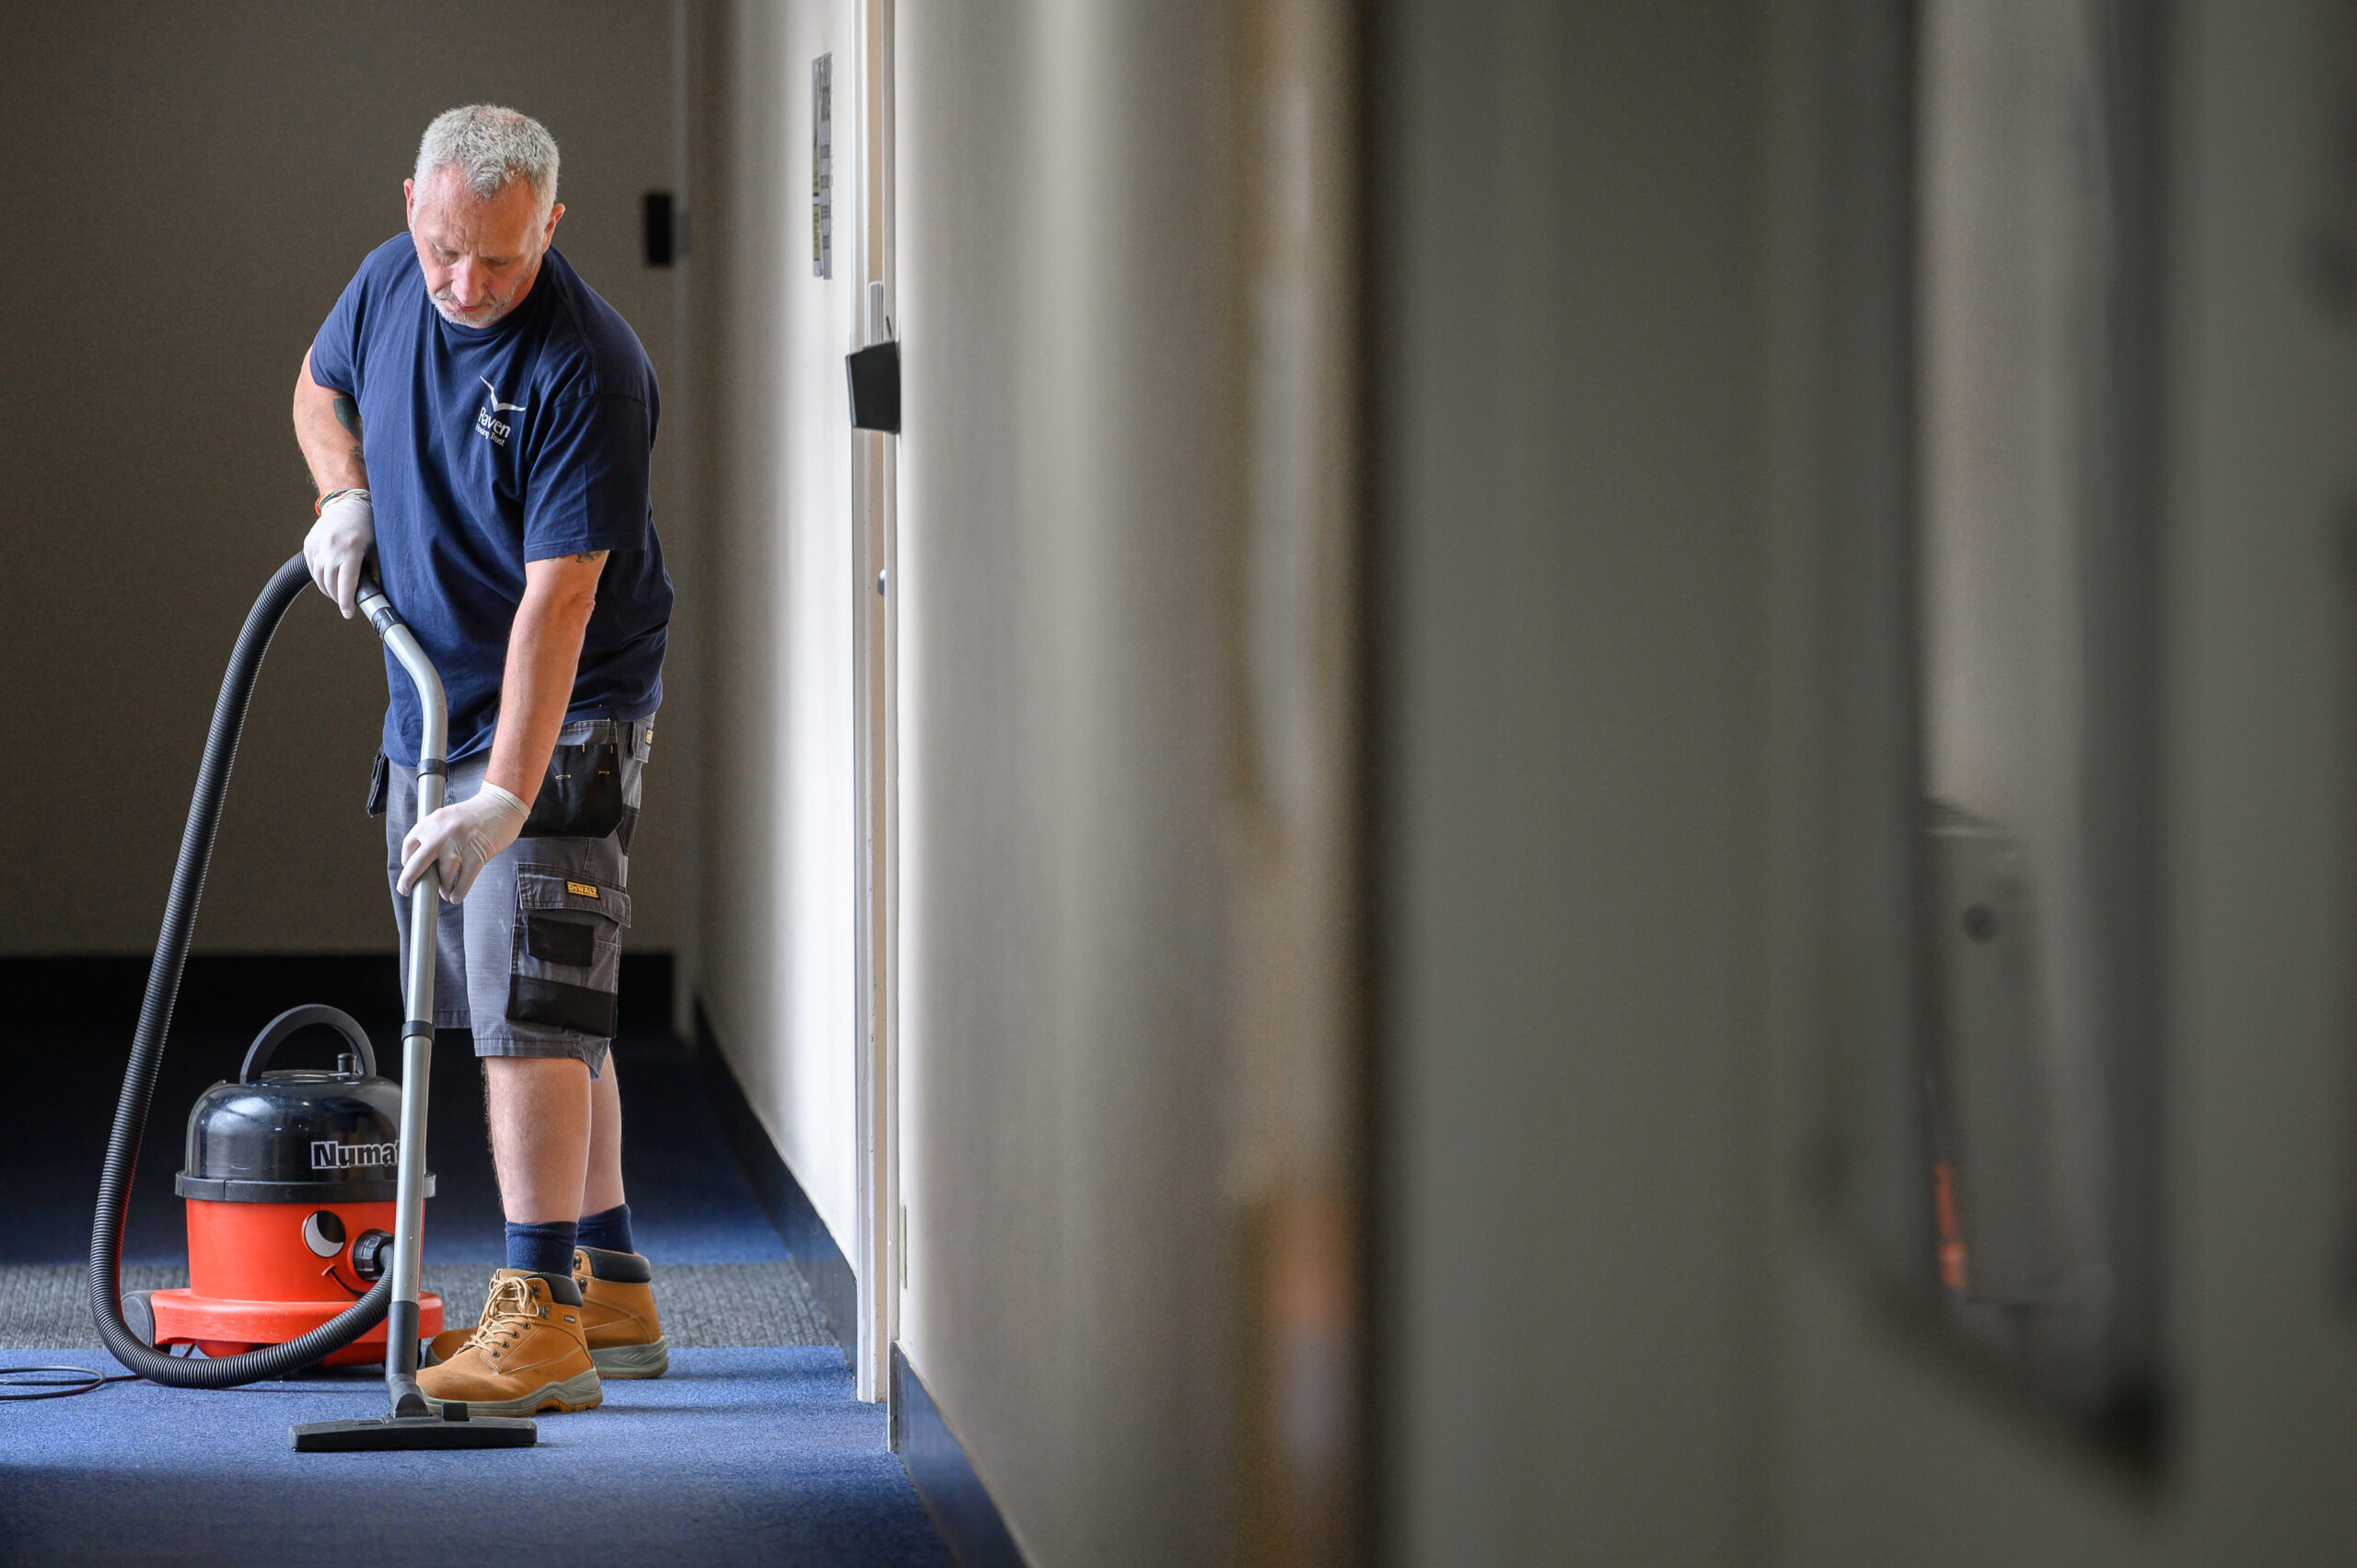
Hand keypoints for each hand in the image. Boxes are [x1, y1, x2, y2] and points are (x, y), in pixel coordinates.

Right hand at [304, 490, 373, 617]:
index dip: (347, 602)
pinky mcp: (309, 544)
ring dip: (327, 588)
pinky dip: (319, 576)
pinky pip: (311, 567)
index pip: (346, 584)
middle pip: (330, 583)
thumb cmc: (367, 525)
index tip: (349, 613)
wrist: (348, 502)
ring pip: (318, 577)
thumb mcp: (376, 549)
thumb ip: (374, 571)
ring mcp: (317, 545)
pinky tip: (328, 579)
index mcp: (350, 549)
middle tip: (346, 603)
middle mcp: (331, 547)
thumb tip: (374, 593)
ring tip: (337, 593)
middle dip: (338, 597)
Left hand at [398, 783, 528, 902]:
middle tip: (407, 889)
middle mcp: (443, 832)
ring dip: (443, 888)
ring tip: (445, 892)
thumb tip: (426, 863)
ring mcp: (460, 844)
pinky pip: (464, 880)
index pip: (409, 845)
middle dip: (409, 880)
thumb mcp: (449, 817)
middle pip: (418, 863)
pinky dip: (459, 893)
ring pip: (444, 876)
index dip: (407, 862)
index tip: (409, 870)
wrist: (503, 805)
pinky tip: (456, 896)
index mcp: (433, 821)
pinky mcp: (478, 854)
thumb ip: (435, 834)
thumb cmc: (477, 813)